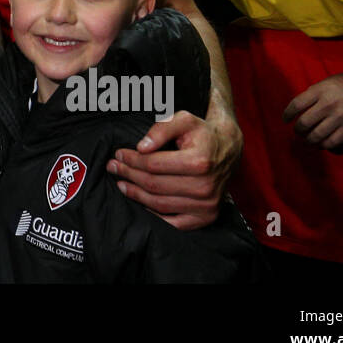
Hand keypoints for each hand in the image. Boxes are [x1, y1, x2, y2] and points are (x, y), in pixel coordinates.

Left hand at [109, 105, 240, 230]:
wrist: (228, 149)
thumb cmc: (202, 133)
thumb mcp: (184, 119)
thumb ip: (161, 129)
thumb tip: (141, 147)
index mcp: (199, 161)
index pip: (153, 165)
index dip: (131, 160)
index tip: (119, 154)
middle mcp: (205, 186)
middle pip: (154, 185)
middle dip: (129, 175)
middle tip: (114, 167)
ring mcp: (206, 205)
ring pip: (160, 204)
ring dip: (136, 195)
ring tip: (121, 184)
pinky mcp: (206, 217)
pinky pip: (174, 223)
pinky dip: (154, 216)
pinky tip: (140, 203)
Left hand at [283, 71, 342, 148]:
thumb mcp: (328, 81)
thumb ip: (314, 92)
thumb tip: (301, 106)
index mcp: (320, 90)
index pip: (296, 105)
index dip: (287, 114)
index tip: (285, 119)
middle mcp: (327, 105)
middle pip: (304, 122)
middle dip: (297, 129)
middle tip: (297, 131)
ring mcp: (339, 117)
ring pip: (316, 135)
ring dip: (308, 140)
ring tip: (307, 140)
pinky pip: (332, 141)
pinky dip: (324, 145)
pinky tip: (321, 143)